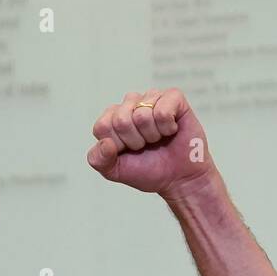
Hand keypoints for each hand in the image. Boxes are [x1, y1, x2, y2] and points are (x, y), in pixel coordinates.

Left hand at [87, 88, 215, 199]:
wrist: (178, 178)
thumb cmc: (147, 171)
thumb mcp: (115, 171)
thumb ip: (99, 160)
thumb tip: (105, 143)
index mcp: (112, 118)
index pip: (102, 126)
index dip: (117, 145)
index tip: (128, 151)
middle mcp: (130, 104)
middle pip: (121, 120)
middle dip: (135, 141)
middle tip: (145, 146)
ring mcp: (151, 98)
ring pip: (142, 115)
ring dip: (152, 135)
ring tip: (159, 138)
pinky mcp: (173, 97)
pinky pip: (163, 111)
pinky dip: (167, 128)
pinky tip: (171, 130)